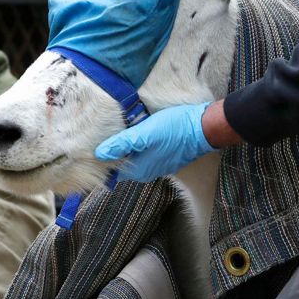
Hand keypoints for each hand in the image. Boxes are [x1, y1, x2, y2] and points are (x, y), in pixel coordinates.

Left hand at [94, 102, 215, 182]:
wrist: (204, 128)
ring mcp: (157, 164)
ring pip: (133, 156)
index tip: (95, 143)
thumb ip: (121, 144)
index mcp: (139, 170)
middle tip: (104, 131)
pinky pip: (144, 151)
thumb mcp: (144, 134)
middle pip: (122, 163)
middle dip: (113, 150)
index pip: (112, 170)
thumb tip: (99, 154)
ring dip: (126, 144)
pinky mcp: (164, 155)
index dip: (102, 157)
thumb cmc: (174, 130)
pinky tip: (136, 128)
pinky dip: (138, 142)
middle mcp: (147, 171)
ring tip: (118, 127)